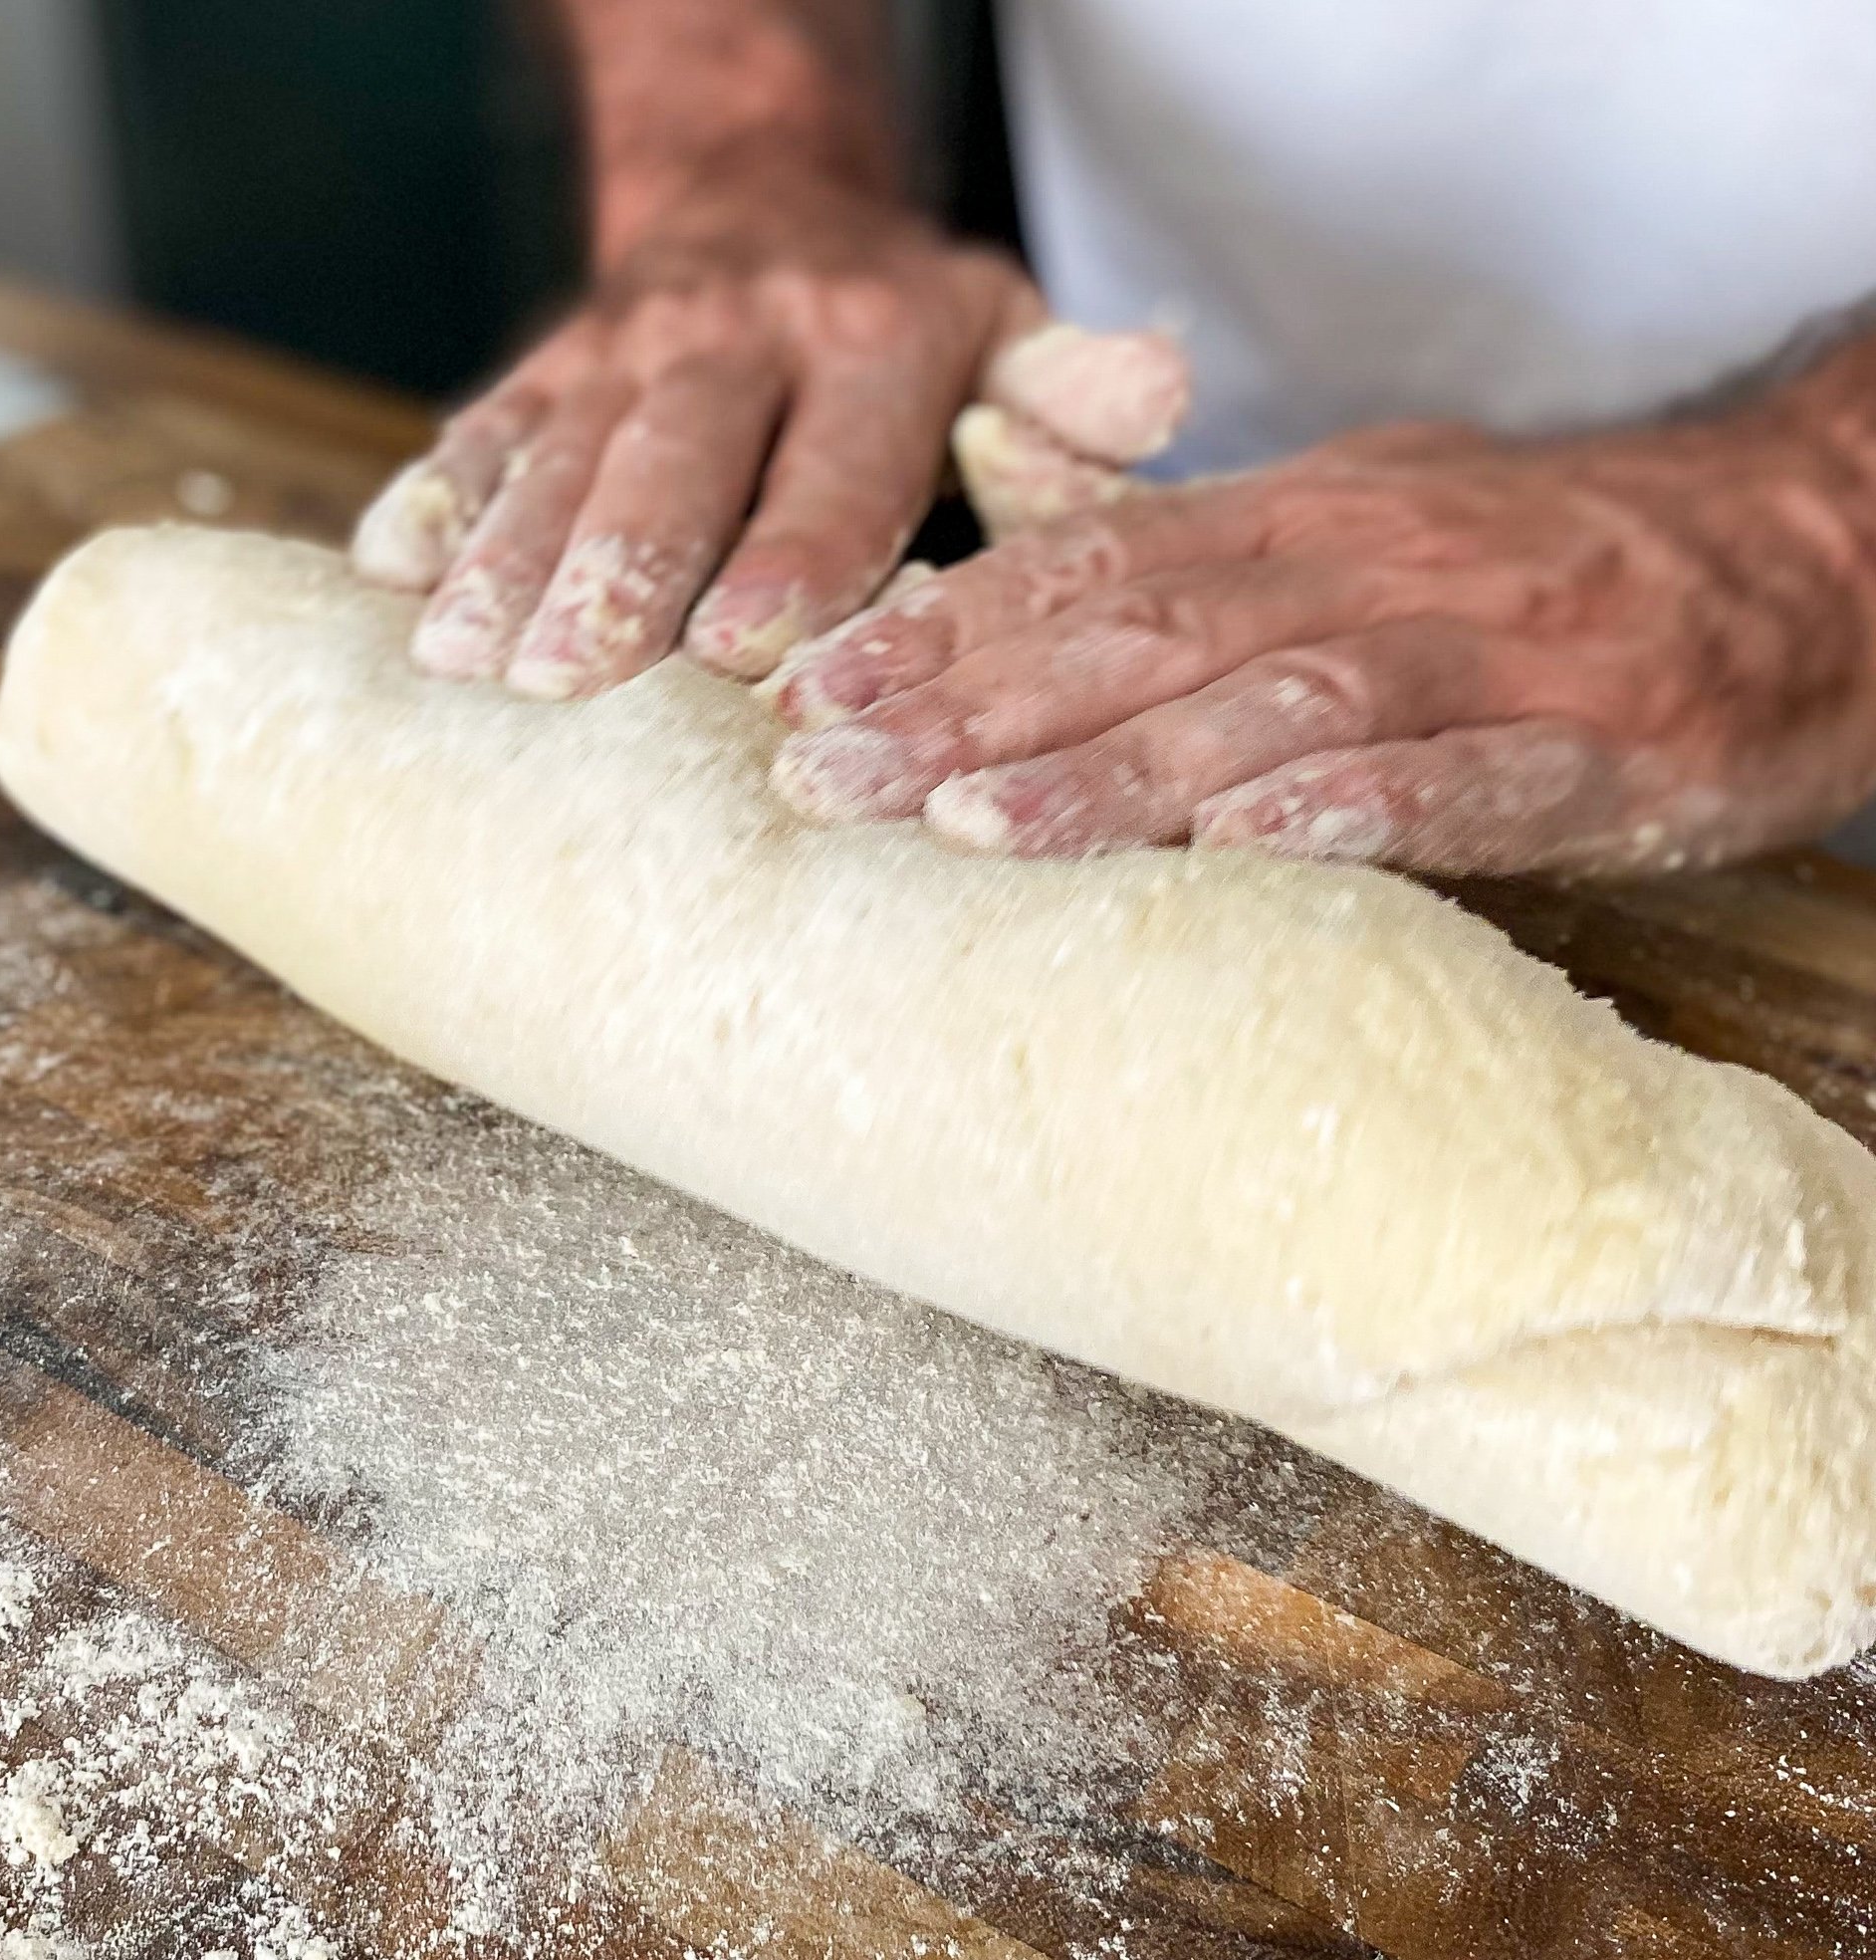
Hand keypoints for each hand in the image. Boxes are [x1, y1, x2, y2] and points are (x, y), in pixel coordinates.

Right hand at [352, 168, 1185, 695]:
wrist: (758, 188)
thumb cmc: (904, 327)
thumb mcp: (1006, 332)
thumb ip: (1068, 395)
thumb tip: (1156, 400)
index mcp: (875, 345)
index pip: (836, 465)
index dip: (793, 556)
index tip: (748, 654)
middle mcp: (742, 336)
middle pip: (674, 462)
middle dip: (618, 570)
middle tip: (569, 678)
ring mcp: (626, 348)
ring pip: (559, 454)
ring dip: (506, 561)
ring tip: (461, 664)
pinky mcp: (545, 361)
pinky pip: (482, 423)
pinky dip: (433, 497)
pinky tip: (387, 577)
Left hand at [765, 410, 1875, 874]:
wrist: (1799, 557)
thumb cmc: (1530, 564)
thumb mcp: (1345, 512)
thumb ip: (1179, 519)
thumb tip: (1004, 485)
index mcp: (1305, 518)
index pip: (1093, 567)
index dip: (945, 633)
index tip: (811, 695)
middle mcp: (1381, 569)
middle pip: (1151, 634)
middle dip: (976, 708)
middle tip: (829, 778)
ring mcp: (1496, 659)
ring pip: (1282, 704)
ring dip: (1123, 767)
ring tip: (979, 827)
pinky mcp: (1610, 751)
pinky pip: (1475, 782)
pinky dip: (1361, 810)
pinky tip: (1254, 844)